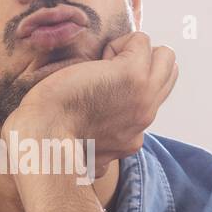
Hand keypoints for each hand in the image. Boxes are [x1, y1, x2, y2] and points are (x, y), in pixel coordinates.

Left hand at [2, 32, 178, 178]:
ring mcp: (144, 95)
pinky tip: (96, 61)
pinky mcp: (133, 75)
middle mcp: (145, 116)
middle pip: (168, 75)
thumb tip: (100, 170)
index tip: (99, 92)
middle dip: (141, 64)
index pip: (151, 100)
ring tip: (102, 66)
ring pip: (165, 56)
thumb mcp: (84, 159)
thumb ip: (100, 158)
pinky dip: (119, 42)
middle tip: (105, 74)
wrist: (43, 139)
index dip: (129, 84)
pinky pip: (141, 41)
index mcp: (133, 136)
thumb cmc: (49, 145)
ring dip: (133, 52)